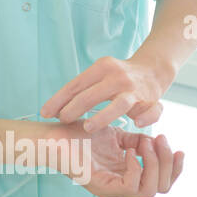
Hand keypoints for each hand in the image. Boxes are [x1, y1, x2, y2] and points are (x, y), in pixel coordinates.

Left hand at [40, 54, 172, 130]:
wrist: (152, 69)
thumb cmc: (117, 78)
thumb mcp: (99, 76)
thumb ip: (80, 91)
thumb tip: (52, 111)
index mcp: (101, 68)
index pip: (75, 85)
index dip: (58, 100)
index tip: (44, 113)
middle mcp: (117, 76)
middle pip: (91, 94)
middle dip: (73, 109)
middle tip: (62, 121)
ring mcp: (134, 89)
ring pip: (119, 104)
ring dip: (103, 116)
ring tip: (88, 128)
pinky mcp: (151, 100)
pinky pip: (151, 110)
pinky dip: (146, 117)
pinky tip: (137, 124)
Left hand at [52, 121, 184, 196]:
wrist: (54, 135)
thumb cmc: (81, 134)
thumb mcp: (117, 135)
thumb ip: (138, 142)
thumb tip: (157, 142)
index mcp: (126, 177)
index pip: (161, 183)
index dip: (174, 168)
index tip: (179, 149)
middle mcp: (121, 187)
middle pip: (161, 188)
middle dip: (167, 163)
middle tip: (162, 140)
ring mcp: (111, 190)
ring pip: (149, 190)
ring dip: (154, 163)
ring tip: (148, 143)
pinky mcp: (101, 187)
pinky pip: (131, 186)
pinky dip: (136, 166)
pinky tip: (129, 150)